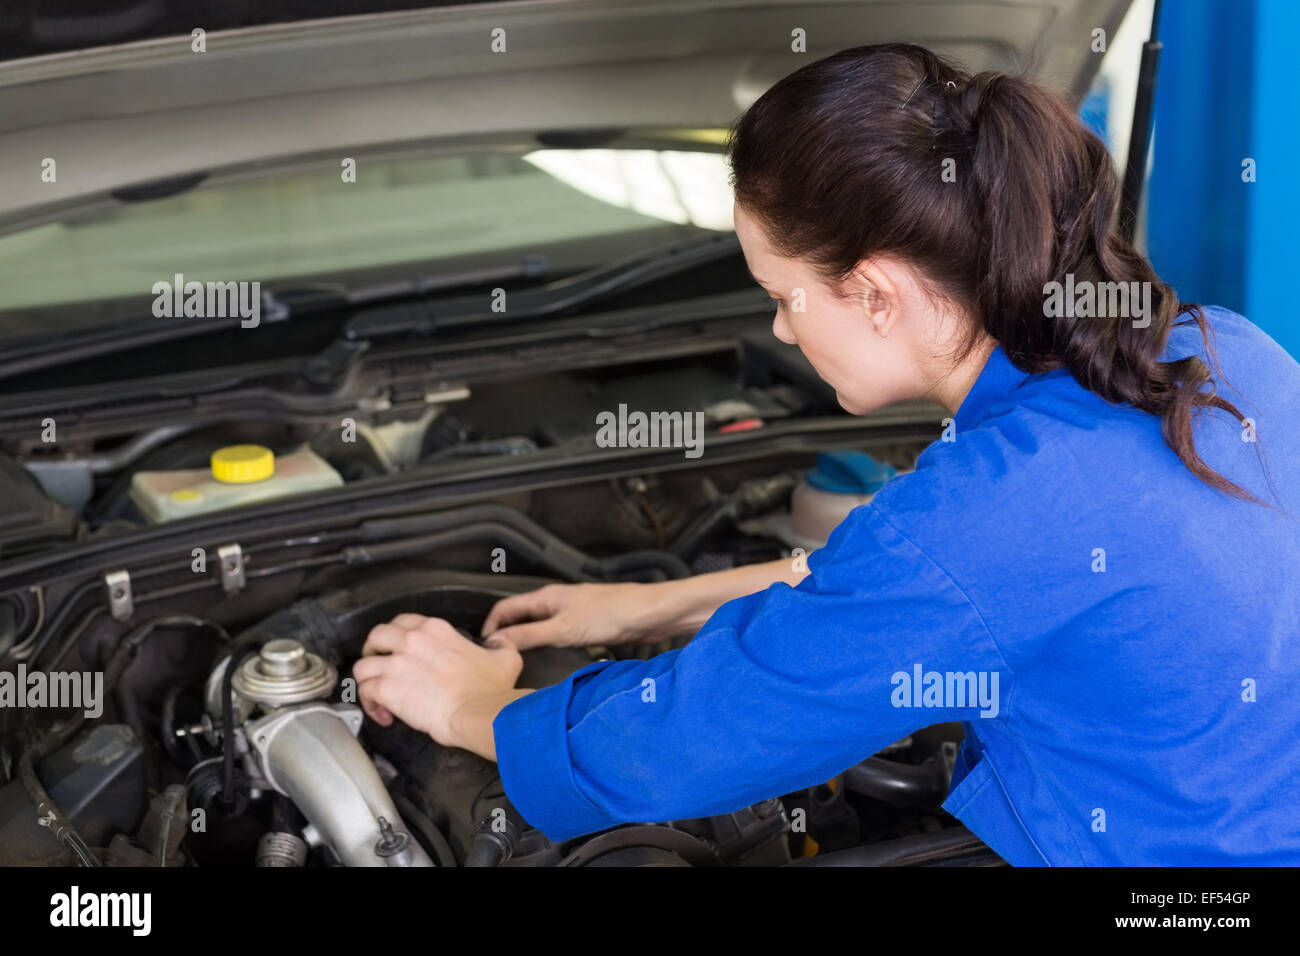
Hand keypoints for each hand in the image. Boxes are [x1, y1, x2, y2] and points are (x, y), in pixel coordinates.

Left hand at [353, 614, 528, 759]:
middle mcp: (412, 641)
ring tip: (376, 693)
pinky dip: (370, 705)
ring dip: (367, 679)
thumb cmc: (489, 691)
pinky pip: (365, 692)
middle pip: (376, 636)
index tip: (401, 648)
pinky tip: (384, 714)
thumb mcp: (506, 658)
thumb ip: (500, 644)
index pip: (404, 621)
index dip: (398, 635)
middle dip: (373, 650)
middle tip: (380, 664)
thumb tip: (498, 643)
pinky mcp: (387, 689)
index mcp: (436, 630)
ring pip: (363, 665)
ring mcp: (397, 664)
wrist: (479, 713)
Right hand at [480, 582, 664, 649]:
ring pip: (540, 626)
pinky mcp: (588, 624)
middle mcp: (556, 602)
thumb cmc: (611, 614)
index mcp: (546, 597)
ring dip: (526, 642)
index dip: (490, 627)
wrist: (650, 614)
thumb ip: (528, 635)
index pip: (505, 608)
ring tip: (518, 664)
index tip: (483, 650)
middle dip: (506, 635)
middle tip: (497, 661)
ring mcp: (572, 612)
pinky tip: (550, 660)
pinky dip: (547, 645)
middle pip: (521, 617)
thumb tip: (495, 641)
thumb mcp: (563, 629)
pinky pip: (558, 634)